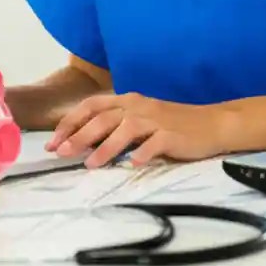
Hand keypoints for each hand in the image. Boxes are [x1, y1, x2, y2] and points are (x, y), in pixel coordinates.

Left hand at [45, 92, 234, 168]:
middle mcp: (139, 106)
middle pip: (103, 118)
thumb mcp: (141, 120)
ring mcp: (156, 120)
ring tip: (90, 165)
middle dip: (80, 135)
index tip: (53, 141)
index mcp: (128, 101)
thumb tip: (83, 143)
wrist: (212, 124)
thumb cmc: (172, 125)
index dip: (70, 122)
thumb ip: (115, 126)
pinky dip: (143, 152)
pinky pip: (156, 142)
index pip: (91, 106)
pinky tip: (133, 163)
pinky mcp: (172, 134)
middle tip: (62, 153)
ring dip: (106, 147)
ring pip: (126, 129)